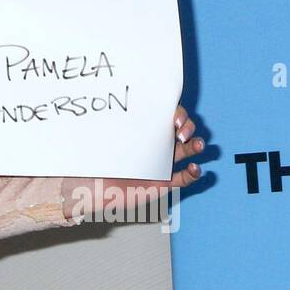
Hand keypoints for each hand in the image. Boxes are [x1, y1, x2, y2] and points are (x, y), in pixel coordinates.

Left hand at [60, 104, 205, 221]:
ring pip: (186, 151)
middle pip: (181, 130)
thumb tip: (100, 99)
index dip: (177, 114)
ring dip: (196, 146)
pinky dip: (193, 173)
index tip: (174, 119)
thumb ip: (107, 122)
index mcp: (142, 130)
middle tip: (182, 134)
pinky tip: (195, 168)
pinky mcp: (162, 183)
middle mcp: (153, 144)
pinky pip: (183, 178)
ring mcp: (160, 163)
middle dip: (188, 127)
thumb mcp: (100, 137)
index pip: (165, 115)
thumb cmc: (93, 162)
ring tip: (198, 146)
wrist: (91, 190)